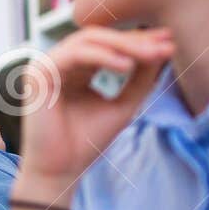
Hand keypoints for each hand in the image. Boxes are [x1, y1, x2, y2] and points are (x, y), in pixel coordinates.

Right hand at [16, 27, 173, 195]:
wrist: (61, 171)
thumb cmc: (86, 143)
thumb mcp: (123, 105)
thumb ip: (140, 79)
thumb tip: (162, 49)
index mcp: (76, 70)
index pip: (108, 46)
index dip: (139, 42)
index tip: (169, 43)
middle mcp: (60, 63)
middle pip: (101, 38)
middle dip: (135, 40)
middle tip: (165, 43)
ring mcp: (47, 65)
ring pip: (89, 40)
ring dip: (123, 45)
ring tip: (151, 54)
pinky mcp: (40, 72)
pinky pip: (75, 54)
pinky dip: (103, 56)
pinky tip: (126, 66)